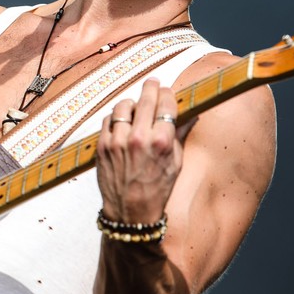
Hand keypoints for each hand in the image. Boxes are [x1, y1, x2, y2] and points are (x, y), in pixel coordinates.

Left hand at [96, 79, 195, 225]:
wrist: (130, 211)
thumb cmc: (157, 188)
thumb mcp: (175, 163)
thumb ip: (180, 135)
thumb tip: (191, 114)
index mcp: (162, 142)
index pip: (166, 104)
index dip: (167, 94)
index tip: (166, 91)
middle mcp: (139, 138)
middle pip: (145, 99)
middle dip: (151, 87)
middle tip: (153, 82)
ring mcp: (118, 141)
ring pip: (123, 106)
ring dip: (131, 103)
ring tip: (135, 107)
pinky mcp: (102, 146)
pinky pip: (108, 120)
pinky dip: (116, 118)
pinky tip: (121, 122)